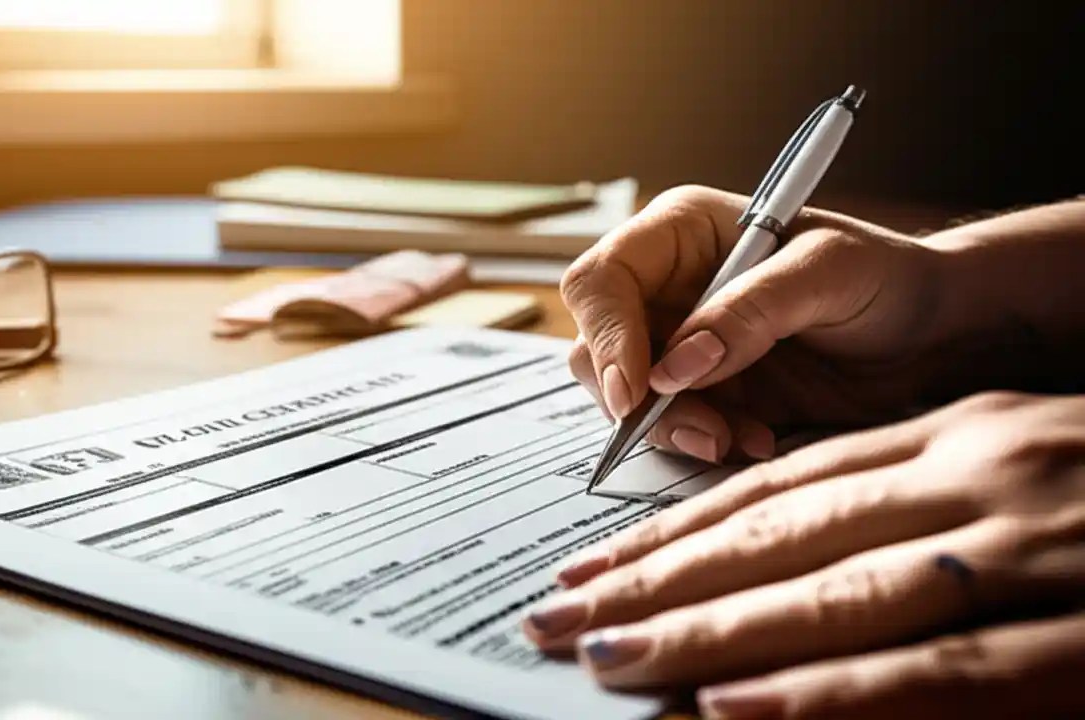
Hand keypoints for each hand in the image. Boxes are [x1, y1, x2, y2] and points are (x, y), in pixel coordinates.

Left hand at [522, 391, 1084, 718]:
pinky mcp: (1080, 646)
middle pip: (779, 534)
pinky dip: (824, 692)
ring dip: (702, 633)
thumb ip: (911, 508)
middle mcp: (984, 478)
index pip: (782, 483)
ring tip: (608, 658)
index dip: (675, 525)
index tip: (592, 559)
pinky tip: (732, 707)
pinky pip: (928, 673)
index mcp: (966, 434)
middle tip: (557, 615)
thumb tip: (786, 563)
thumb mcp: (1021, 476)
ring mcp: (1035, 555)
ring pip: (830, 596)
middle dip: (653, 579)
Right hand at [560, 185, 946, 462]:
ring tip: (737, 437)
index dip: (606, 335)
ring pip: (626, 397)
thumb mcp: (828, 273)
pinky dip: (702, 443)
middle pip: (597, 347)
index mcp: (680, 234)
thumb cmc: (889, 277)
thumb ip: (749, 311)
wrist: (933, 334)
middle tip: (700, 427)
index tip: (638, 389)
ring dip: (674, 428)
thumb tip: (677, 364)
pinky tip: (753, 440)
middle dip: (639, 397)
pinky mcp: (703, 392)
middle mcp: (667, 288)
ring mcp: (680, 344)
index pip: (600, 280)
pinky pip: (670, 428)